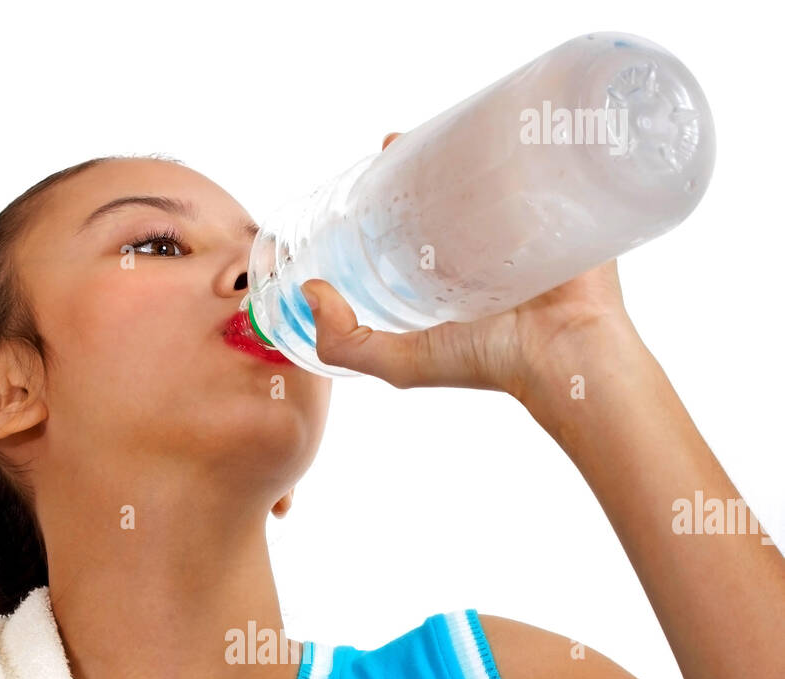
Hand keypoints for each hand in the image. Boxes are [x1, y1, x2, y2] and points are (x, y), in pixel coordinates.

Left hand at [299, 131, 634, 396]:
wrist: (566, 353)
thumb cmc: (490, 363)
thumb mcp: (403, 364)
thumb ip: (347, 342)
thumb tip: (309, 291)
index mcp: (455, 277)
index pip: (418, 220)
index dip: (392, 193)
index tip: (373, 166)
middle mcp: (488, 247)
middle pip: (451, 189)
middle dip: (424, 160)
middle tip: (400, 142)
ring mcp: (529, 221)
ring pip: (493, 170)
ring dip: (468, 143)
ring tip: (441, 123)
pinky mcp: (566, 202)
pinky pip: (543, 157)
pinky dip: (522, 136)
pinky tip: (497, 118)